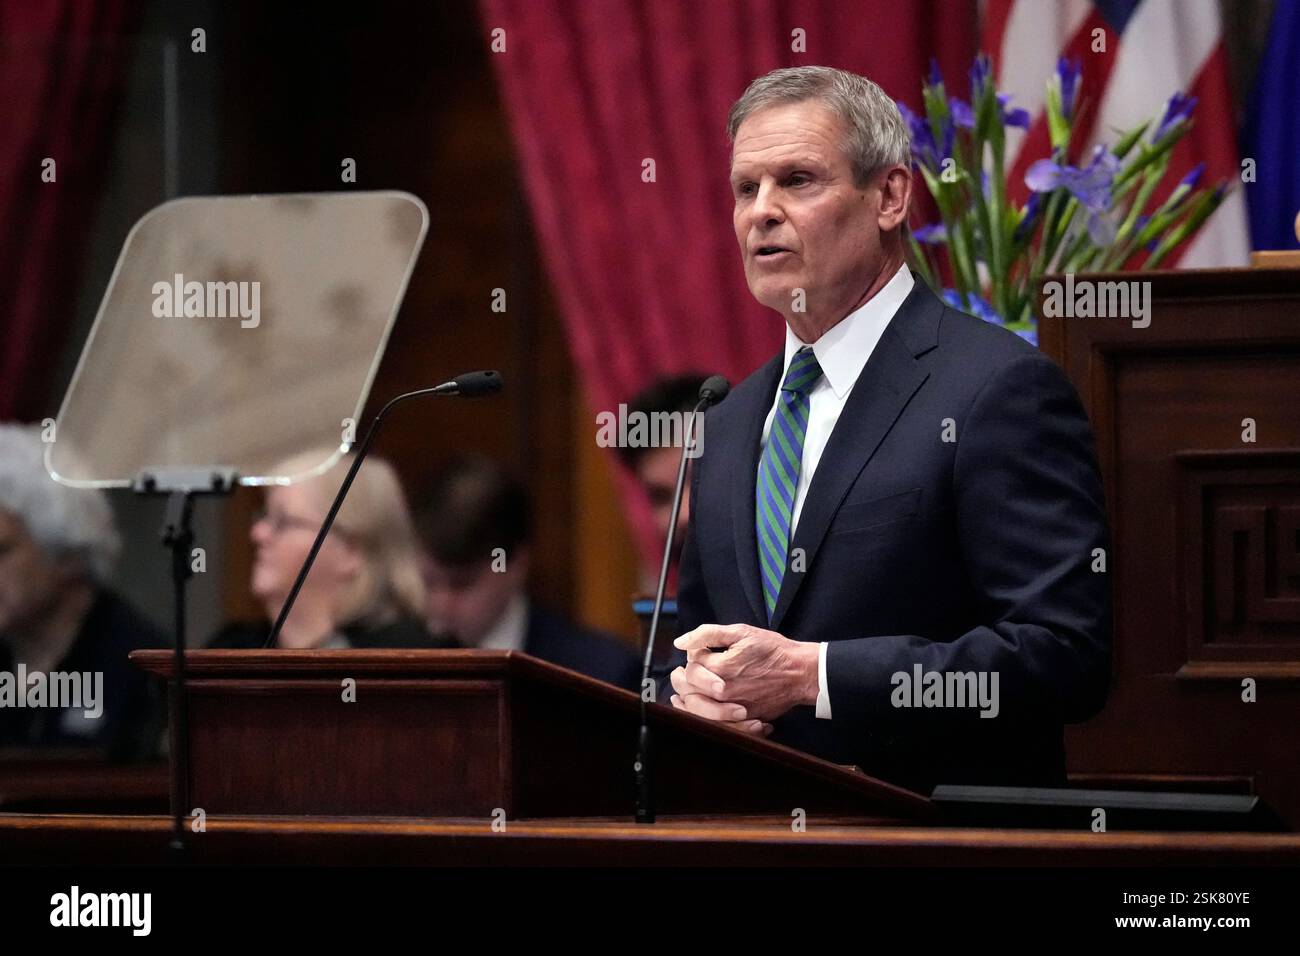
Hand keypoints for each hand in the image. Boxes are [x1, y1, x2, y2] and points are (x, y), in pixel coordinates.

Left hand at [670, 623, 820, 724]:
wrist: (800, 672)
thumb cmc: (773, 651)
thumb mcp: (741, 632)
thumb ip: (707, 634)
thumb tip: (680, 642)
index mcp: (721, 668)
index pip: (690, 666)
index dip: (693, 658)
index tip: (701, 654)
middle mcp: (724, 692)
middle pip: (687, 690)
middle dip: (682, 679)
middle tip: (681, 673)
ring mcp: (732, 708)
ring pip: (696, 710)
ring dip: (687, 698)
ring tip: (687, 690)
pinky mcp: (742, 719)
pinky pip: (714, 723)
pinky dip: (703, 715)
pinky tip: (701, 706)